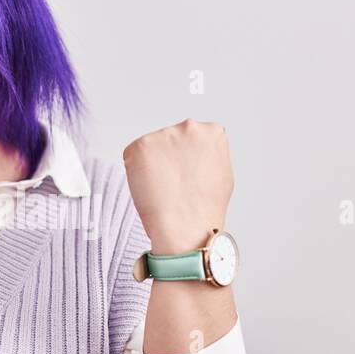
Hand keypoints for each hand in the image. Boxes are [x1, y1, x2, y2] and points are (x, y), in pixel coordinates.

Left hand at [121, 119, 232, 253]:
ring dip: (153, 165)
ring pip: (151, 149)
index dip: (186, 159)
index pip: (192, 138)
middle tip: (174, 183)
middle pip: (170, 140)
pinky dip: (136, 172)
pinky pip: (132, 157)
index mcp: (211, 132)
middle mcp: (189, 126)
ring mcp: (164, 135)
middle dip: (168, 158)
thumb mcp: (222, 172)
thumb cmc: (205, 209)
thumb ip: (209, 155)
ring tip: (164, 188)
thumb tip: (197, 152)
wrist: (185, 227)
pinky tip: (150, 187)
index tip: (186, 174)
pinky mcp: (140, 146)